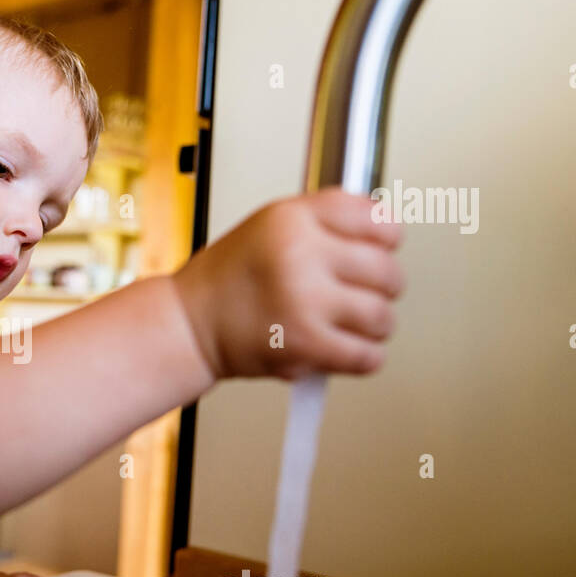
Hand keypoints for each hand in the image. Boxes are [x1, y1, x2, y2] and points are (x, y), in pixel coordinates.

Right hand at [173, 186, 404, 380]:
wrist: (188, 324)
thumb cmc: (227, 280)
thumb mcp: (270, 224)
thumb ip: (324, 220)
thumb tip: (384, 229)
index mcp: (293, 219)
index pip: (376, 219)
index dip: (386, 238)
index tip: (380, 248)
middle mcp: (299, 254)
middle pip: (386, 270)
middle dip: (381, 287)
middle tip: (360, 294)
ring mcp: (304, 300)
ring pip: (381, 316)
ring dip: (371, 326)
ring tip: (347, 325)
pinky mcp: (306, 343)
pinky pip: (367, 356)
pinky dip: (363, 358)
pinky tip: (346, 350)